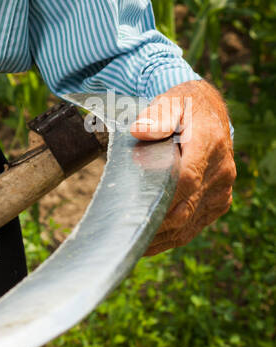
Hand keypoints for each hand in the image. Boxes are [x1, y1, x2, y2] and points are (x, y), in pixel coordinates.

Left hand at [130, 79, 234, 255]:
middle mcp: (221, 171)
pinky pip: (196, 225)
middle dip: (156, 222)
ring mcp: (222, 189)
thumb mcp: (169, 102)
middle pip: (187, 206)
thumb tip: (139, 131)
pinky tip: (149, 244)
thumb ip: (157, 117)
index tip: (137, 210)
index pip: (187, 178)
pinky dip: (173, 236)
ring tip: (131, 244)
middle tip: (125, 232)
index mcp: (209, 144)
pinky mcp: (219, 202)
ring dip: (162, 236)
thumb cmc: (183, 108)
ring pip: (190, 222)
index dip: (163, 197)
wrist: (210, 113)